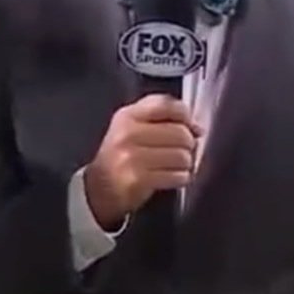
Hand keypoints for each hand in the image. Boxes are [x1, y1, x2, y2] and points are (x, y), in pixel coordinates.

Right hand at [82, 95, 201, 229]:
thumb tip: (196, 127)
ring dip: (185, 163)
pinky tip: (172, 177)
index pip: (165, 105)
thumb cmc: (119, 157)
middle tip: (182, 151)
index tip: (190, 125)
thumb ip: (159, 118)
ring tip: (175, 166)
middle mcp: (127, 134)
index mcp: (127, 116)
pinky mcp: (138, 180)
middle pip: (179, 132)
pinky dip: (181, 178)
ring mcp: (132, 158)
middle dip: (188, 144)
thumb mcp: (129, 127)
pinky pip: (177, 176)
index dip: (184, 115)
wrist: (97, 189)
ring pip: (181, 156)